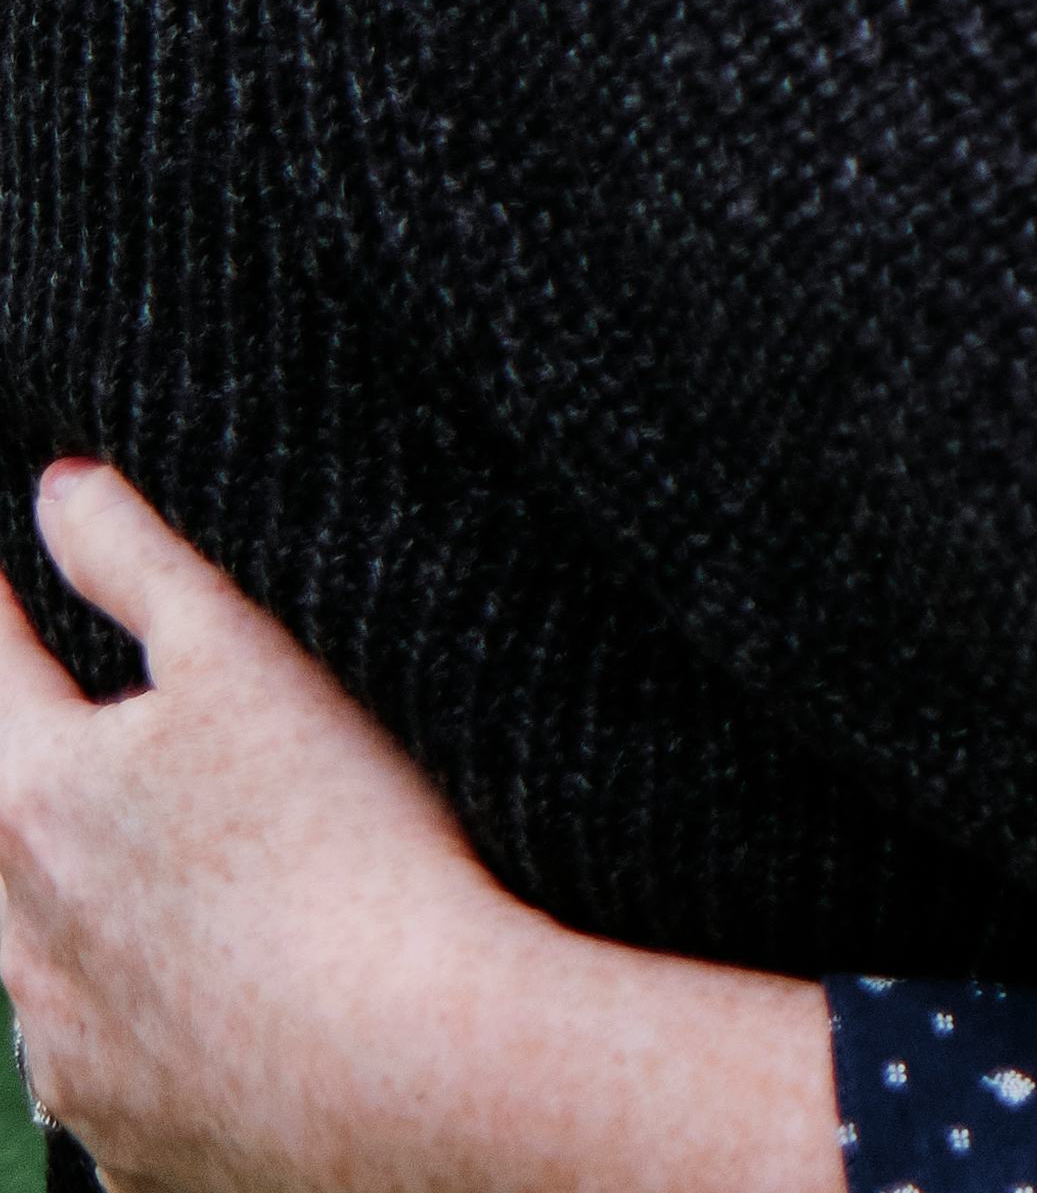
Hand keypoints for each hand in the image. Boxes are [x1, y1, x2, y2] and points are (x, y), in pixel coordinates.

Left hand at [0, 465, 823, 1192]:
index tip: (6, 569)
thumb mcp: (253, 665)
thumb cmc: (348, 848)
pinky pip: (111, 1080)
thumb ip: (143, 565)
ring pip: (39, 973)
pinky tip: (218, 1026)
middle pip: (0, 835)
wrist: (415, 1067)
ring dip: (76, 930)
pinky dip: (146, 1042)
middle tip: (100, 759)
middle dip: (34, 789)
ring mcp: (66, 1056)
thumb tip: (61, 489)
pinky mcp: (126, 1139)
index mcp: (33, 804)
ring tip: (175, 902)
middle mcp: (15, 939)